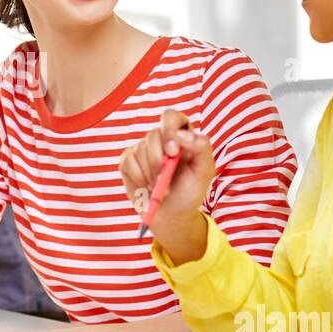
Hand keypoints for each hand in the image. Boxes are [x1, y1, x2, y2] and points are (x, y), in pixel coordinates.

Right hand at [119, 108, 215, 261]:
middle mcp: (161, 139)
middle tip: (165, 177)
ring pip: (140, 150)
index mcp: (181, 135)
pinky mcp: (128, 160)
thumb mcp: (204, 172)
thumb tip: (183, 135)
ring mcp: (143, 149)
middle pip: (152, 134)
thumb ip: (202, 148)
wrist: (172, 215)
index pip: (170, 116)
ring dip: (151, 173)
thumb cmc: (190, 192)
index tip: (172, 152)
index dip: (169, 130)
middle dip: (158, 159)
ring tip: (160, 186)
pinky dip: (138, 177)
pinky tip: (147, 186)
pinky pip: (128, 161)